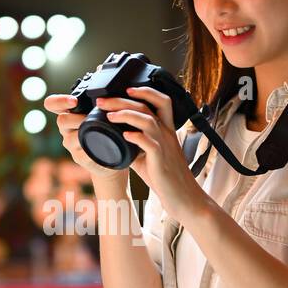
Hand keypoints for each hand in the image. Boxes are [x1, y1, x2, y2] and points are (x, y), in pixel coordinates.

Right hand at [43, 93, 128, 182]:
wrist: (113, 156)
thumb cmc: (107, 129)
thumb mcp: (103, 110)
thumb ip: (100, 93)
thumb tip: (99, 69)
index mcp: (69, 113)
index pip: (52, 104)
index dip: (59, 101)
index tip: (74, 101)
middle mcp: (66, 128)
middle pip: (61, 120)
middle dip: (77, 118)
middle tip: (92, 119)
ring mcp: (71, 144)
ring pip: (71, 137)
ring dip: (85, 133)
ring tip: (100, 131)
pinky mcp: (79, 157)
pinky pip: (82, 152)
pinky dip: (92, 148)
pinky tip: (102, 146)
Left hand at [95, 86, 205, 222]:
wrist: (183, 198)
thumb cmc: (166, 178)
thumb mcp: (147, 157)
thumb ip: (134, 146)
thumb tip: (116, 139)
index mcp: (165, 131)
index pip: (160, 101)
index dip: (144, 91)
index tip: (125, 89)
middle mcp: (166, 134)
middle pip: (148, 107)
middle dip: (123, 100)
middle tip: (103, 101)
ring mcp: (164, 146)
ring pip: (148, 120)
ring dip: (127, 115)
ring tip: (110, 115)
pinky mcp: (160, 160)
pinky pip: (150, 143)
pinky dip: (136, 137)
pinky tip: (124, 136)